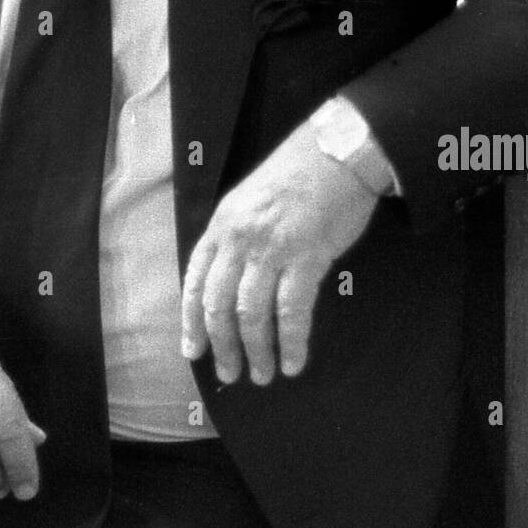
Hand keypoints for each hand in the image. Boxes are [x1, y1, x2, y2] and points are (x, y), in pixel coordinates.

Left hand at [181, 120, 386, 386]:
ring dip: (256, 351)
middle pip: (219, 305)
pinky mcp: (307, 257)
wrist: (335, 152)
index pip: (195, 281)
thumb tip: (232, 282)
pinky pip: (292, 312)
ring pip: (251, 314)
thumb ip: (236, 238)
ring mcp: (272, 249)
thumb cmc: (295, 175)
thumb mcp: (248, 200)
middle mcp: (239, 239)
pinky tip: (294, 362)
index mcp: (222, 224)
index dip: (191, 320)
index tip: (192, 350)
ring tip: (263, 375)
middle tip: (229, 374)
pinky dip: (292, 342)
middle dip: (222, 346)